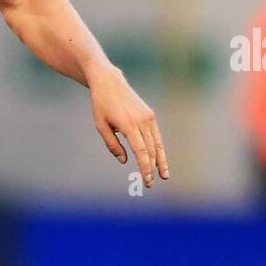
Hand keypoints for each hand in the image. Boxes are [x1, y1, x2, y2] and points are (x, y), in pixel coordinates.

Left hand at [89, 64, 169, 187]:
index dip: (145, 167)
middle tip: (149, 183)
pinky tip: (160, 160)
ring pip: (157, 143)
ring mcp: (148, 117)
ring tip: (164, 175)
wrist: (110, 82)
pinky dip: (158, 149)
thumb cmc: (101, 105)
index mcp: (128, 124)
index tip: (147, 179)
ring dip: (161, 160)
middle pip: (151, 150)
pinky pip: (156, 136)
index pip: (141, 151)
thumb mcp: (101, 126)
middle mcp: (142, 121)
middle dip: (152, 168)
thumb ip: (112, 145)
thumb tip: (124, 160)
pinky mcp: (150, 115)